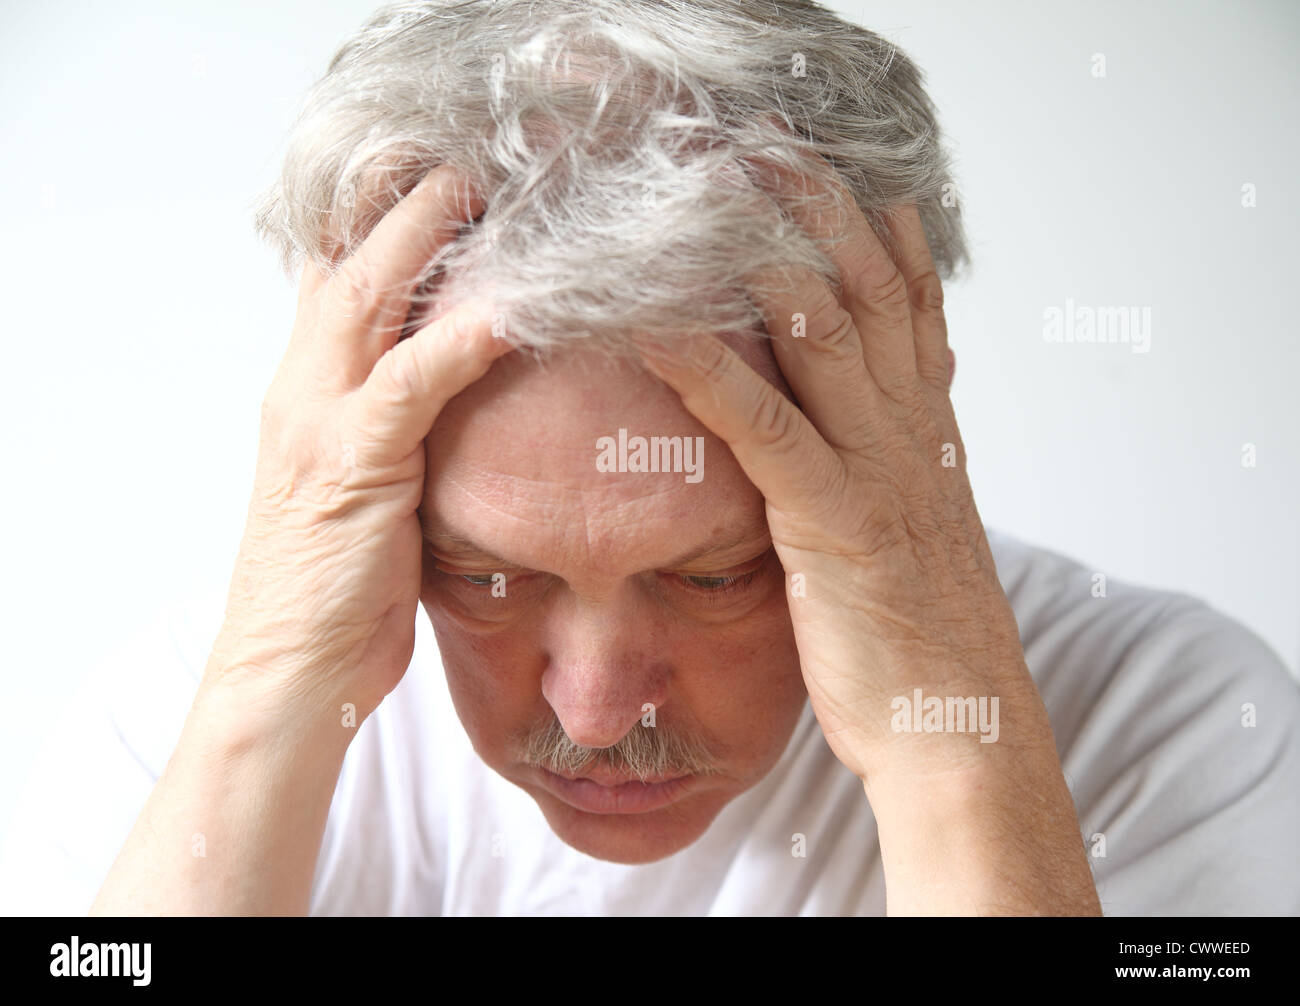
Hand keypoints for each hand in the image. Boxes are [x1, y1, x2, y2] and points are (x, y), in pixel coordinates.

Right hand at [209, 163, 512, 725]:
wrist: (289, 671)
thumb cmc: (336, 591)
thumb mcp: (363, 494)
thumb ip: (393, 437)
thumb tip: (457, 410)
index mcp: (303, 397)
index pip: (332, 286)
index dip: (377, 231)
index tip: (430, 193)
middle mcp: (303, 392)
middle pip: (350, 269)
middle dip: (405, 209)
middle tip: (464, 163)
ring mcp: (322, 422)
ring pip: (373, 300)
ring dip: (428, 238)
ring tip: (483, 192)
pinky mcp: (354, 462)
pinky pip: (414, 379)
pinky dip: (463, 337)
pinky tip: (510, 307)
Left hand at [637, 159, 1036, 781]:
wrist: (962, 731)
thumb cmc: (928, 644)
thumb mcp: (917, 537)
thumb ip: (891, 472)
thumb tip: (864, 439)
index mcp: (929, 435)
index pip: (914, 305)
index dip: (881, 228)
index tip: (845, 170)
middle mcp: (910, 435)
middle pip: (867, 289)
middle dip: (817, 207)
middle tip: (763, 143)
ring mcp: (877, 471)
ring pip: (823, 332)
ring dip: (762, 253)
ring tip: (706, 194)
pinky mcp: (832, 524)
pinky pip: (765, 427)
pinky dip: (710, 370)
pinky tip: (657, 328)